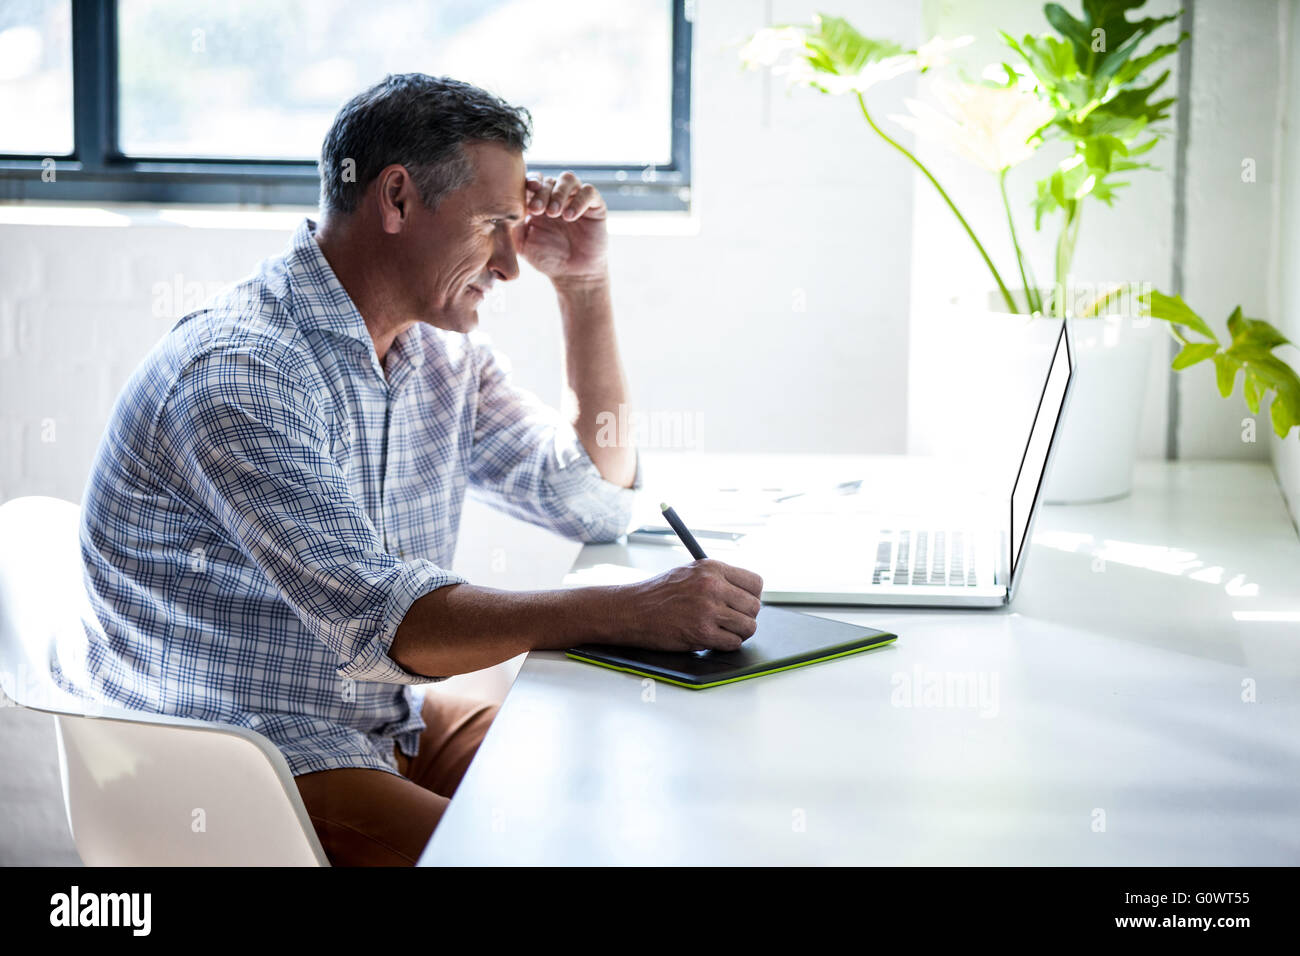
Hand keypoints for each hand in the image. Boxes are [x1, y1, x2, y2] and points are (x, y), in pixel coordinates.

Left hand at [518, 171, 607, 283]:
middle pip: (548, 180)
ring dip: (558, 193)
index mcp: (539, 201)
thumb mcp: (521, 243)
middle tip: (537, 210)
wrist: (573, 275)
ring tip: (554, 213)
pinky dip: (578, 200)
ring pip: (568, 179)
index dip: (528, 183)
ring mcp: (576, 199)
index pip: (532, 182)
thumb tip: (496, 210)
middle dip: (541, 193)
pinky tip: (569, 216)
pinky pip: (589, 192)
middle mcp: (557, 197)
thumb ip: (510, 225)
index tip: (525, 193)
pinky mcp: (595, 206)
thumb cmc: (546, 258)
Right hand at [618, 559, 764, 652]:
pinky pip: (733, 643)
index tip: (744, 603)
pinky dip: (726, 645)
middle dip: (746, 616)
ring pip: (748, 626)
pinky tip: (713, 639)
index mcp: (712, 568)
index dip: (753, 596)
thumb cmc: (658, 593)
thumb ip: (717, 579)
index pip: (755, 582)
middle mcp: (712, 586)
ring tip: (723, 631)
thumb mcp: (690, 572)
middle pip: (754, 606)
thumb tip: (746, 594)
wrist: (632, 610)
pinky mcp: (702, 632)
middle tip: (732, 621)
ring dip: (738, 633)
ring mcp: (708, 609)